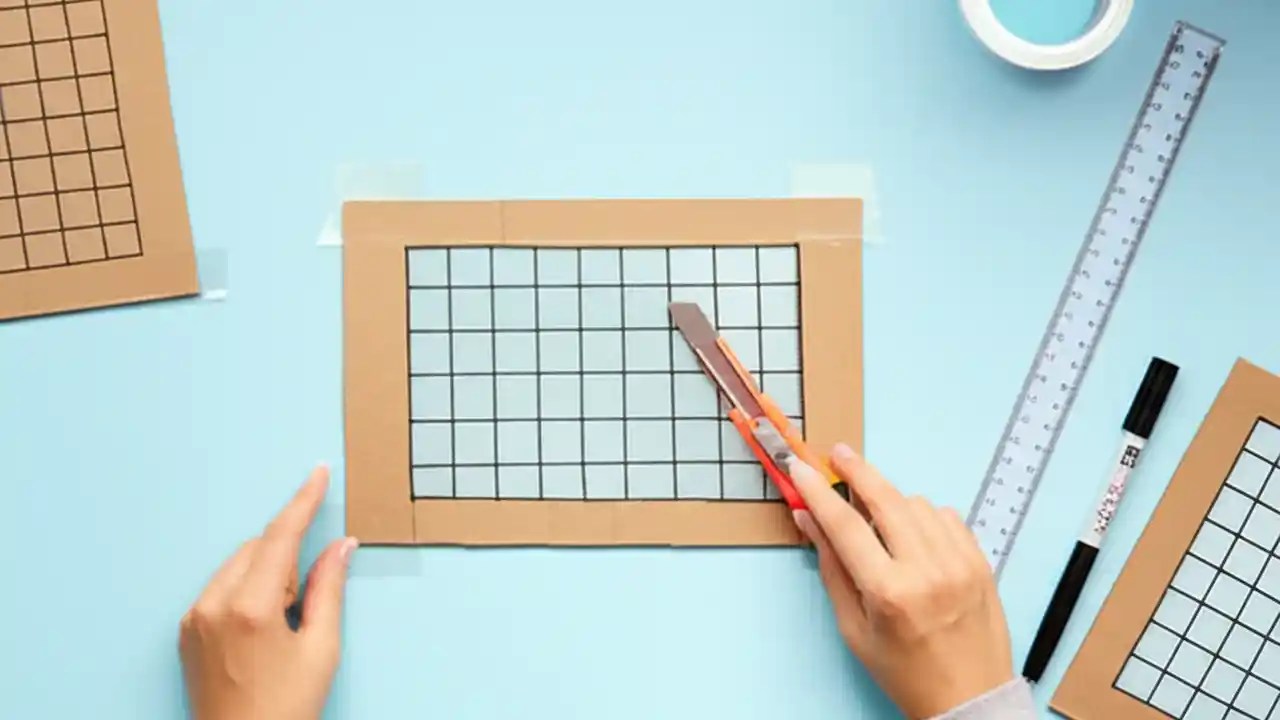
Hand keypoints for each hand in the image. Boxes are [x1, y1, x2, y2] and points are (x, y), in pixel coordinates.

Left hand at [179, 466, 357, 719]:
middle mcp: (213, 605)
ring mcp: (193, 618)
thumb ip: (328, 589)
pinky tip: (263, 625)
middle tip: (305, 602)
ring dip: (267, 573)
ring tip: (284, 623)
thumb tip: (340, 547)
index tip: (318, 473)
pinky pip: (221, 588)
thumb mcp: (321, 649)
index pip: (281, 537)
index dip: (303, 502)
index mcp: (250, 607)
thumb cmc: (286, 708)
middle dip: (288, 556)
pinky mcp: (186, 631)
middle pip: (258, 549)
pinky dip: (247, 590)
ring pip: (238, 566)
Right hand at [790, 445, 1013, 719]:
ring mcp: (960, 563)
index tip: (801, 467)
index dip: (818, 492)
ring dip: (892, 504)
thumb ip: (832, 568)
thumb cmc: (904, 672)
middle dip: (857, 471)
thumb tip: (808, 519)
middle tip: (837, 454)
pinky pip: (947, 516)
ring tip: (881, 526)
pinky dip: (925, 518)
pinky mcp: (981, 562)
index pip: (846, 525)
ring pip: (917, 503)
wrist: (969, 698)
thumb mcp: (854, 628)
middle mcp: (928, 570)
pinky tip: (915, 538)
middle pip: (886, 499)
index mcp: (890, 593)